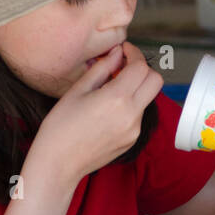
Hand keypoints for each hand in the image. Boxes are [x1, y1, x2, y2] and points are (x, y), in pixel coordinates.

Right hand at [30, 42, 162, 186]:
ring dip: (135, 89)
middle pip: (155, 81)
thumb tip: (117, 53)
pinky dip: (130, 107)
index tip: (124, 51)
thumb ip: (102, 69)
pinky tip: (108, 111)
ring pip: (147, 99)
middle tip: (124, 67)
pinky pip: (139, 116)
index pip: (141, 67)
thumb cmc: (61, 126)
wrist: (59, 163)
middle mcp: (132, 114)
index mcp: (117, 98)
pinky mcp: (132, 140)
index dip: (134, 54)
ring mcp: (135, 130)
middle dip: (143, 69)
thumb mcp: (78, 90)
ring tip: (109, 91)